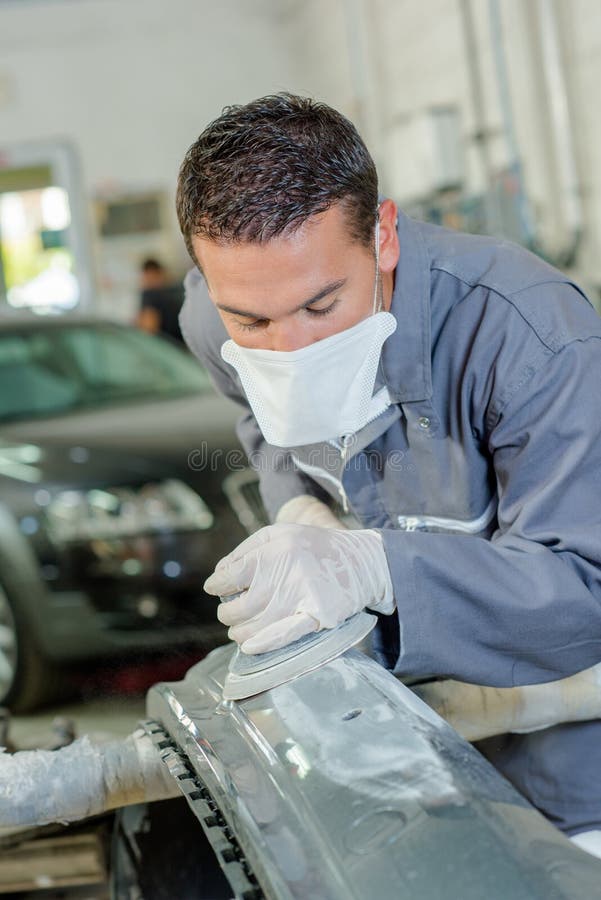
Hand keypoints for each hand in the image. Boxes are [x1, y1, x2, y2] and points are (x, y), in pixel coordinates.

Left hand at [203, 523, 394, 654]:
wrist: (361, 560)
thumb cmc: (313, 546)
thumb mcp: (279, 533)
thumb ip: (246, 550)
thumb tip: (219, 574)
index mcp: (276, 549)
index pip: (232, 575)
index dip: (217, 585)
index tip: (215, 588)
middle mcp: (287, 573)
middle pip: (240, 605)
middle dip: (227, 612)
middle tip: (228, 612)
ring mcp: (302, 596)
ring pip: (256, 626)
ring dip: (240, 632)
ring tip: (238, 630)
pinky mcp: (317, 616)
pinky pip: (285, 635)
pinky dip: (265, 643)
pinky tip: (250, 647)